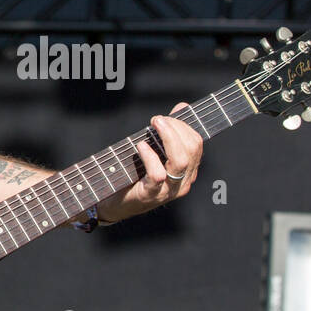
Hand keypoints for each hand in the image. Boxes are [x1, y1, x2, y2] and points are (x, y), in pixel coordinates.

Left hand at [98, 103, 203, 222]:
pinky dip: (150, 156)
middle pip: (192, 149)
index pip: (196, 144)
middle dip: (175, 127)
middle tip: (158, 120)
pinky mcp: (150, 196)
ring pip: (180, 161)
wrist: (114, 204)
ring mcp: (168, 191)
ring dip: (168, 137)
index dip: (183, 125)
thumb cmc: (134, 174)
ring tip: (154, 125)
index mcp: (187, 171)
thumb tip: (183, 107)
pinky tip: (141, 146)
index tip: (167, 116)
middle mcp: (182, 182)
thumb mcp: (154, 151)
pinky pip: (158, 174)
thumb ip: (169, 131)